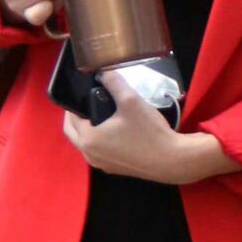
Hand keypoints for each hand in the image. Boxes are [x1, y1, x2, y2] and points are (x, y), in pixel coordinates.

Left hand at [62, 69, 241, 183]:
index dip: (73, 104)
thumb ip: (113, 82)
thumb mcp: (131, 100)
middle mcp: (90, 155)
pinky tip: (113, 129)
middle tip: (86, 101)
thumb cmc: (148, 131)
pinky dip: (98, 140)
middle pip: (73, 133)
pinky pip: (98, 152)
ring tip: (98, 112)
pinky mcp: (114, 169)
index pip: (70, 119)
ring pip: (85, 144)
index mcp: (88, 139)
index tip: (80, 92)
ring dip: (86, 130)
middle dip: (75, 117)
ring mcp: (101, 165)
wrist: (171, 160)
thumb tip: (102, 72)